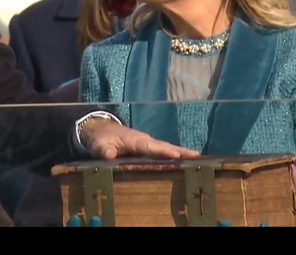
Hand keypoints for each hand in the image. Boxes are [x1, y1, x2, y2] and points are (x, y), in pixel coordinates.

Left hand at [80, 118, 197, 159]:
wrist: (100, 130)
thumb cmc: (99, 138)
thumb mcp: (97, 144)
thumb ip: (102, 149)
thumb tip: (109, 154)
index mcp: (133, 140)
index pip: (150, 146)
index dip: (162, 151)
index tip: (176, 155)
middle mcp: (144, 141)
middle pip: (164, 146)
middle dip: (180, 151)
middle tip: (197, 157)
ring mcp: (147, 144)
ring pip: (166, 148)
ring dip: (181, 154)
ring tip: (198, 161)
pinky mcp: (148, 149)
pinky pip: (163, 152)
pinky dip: (175, 156)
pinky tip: (186, 163)